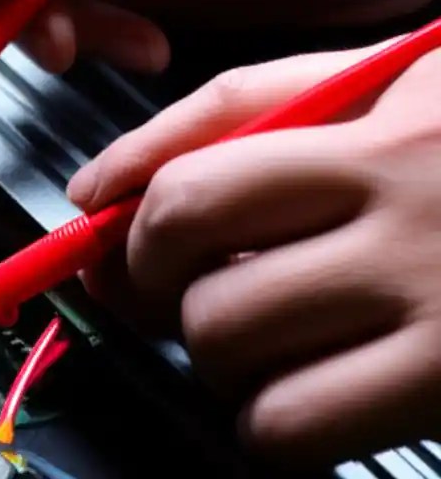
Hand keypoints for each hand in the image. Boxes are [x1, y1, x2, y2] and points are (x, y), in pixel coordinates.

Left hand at [67, 43, 440, 466]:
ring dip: (219, 356)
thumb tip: (107, 187)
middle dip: (162, 288)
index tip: (114, 249)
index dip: (129, 223)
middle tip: (188, 299)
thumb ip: (257, 113)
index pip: (195, 169)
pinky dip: (271, 424)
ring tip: (266, 346)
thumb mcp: (397, 89)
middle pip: (190, 252)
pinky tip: (307, 399)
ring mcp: (436, 298)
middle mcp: (408, 202)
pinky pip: (292, 425)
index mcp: (385, 120)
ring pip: (228, 338)